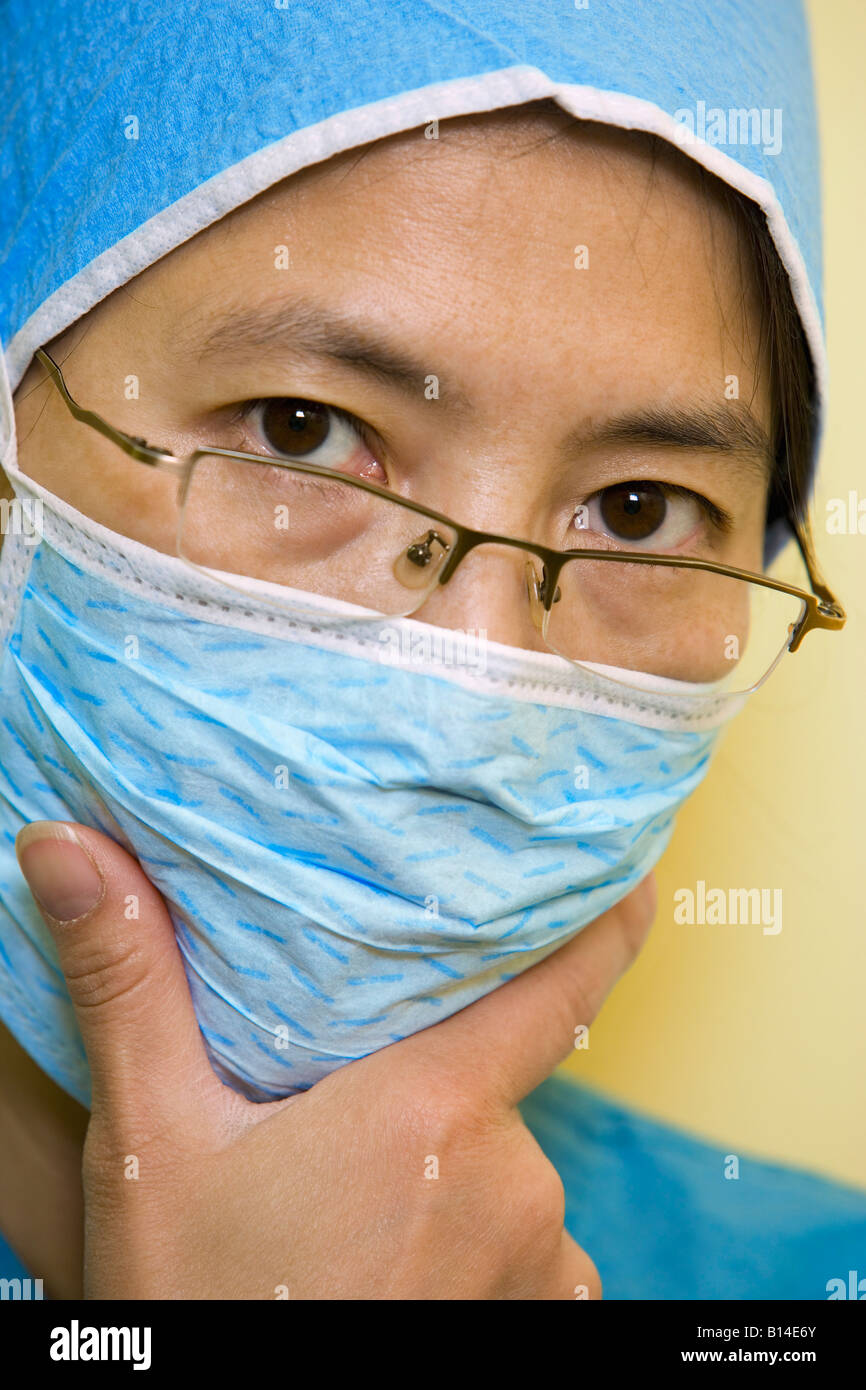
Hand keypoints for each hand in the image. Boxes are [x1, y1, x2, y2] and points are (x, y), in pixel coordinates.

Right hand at [15, 820, 654, 1299]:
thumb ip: (129, 986)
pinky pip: (523, 1246)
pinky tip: (391, 1263)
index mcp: (437, 1108)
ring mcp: (542, 1264)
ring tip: (354, 1209)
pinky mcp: (542, 1325)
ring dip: (450, 1172)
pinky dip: (470, 1239)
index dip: (603, 921)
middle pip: (495, 1083)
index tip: (633, 873)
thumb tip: (69, 846)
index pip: (560, 985)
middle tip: (342, 1113)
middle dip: (434, 1083)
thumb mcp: (151, 1144)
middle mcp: (517, 1181)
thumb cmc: (205, 1304)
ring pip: (506, 1170)